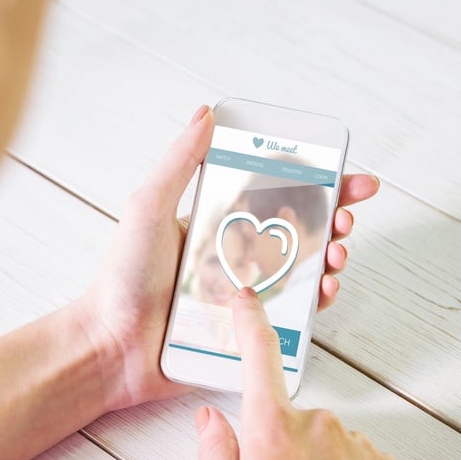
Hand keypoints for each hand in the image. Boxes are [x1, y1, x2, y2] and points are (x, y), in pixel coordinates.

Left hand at [79, 105, 380, 410]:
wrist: (112, 345)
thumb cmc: (122, 279)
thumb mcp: (149, 207)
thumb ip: (180, 162)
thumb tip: (205, 114)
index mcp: (219, 223)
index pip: (276, 195)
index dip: (318, 184)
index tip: (348, 174)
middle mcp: (237, 256)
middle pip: (301, 233)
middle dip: (335, 221)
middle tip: (346, 218)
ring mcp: (246, 294)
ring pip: (303, 273)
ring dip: (331, 259)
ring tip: (336, 255)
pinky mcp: (249, 329)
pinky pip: (292, 316)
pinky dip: (315, 303)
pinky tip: (322, 290)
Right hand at [194, 287, 404, 459]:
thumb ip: (215, 452)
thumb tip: (210, 419)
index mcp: (271, 429)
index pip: (257, 359)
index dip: (249, 323)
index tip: (245, 298)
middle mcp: (318, 426)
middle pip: (294, 420)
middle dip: (285, 448)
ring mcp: (357, 445)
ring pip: (330, 443)